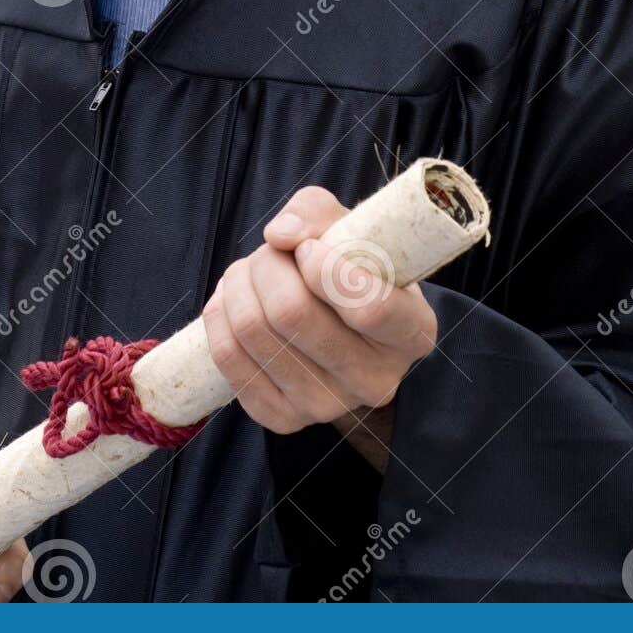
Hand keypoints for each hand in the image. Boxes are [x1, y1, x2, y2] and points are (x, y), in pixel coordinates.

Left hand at [202, 185, 435, 433]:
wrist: (336, 323)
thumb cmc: (350, 266)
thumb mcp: (350, 227)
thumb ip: (318, 214)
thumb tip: (279, 235)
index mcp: (411, 332)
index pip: (369, 309)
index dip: (326, 268)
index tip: (308, 247)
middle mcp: (376, 380)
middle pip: (292, 314)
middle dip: (268, 264)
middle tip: (272, 251)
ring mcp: (328, 406)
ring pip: (254, 330)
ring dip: (239, 283)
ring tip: (251, 271)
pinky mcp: (282, 418)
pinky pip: (228, 358)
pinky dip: (220, 315)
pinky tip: (235, 300)